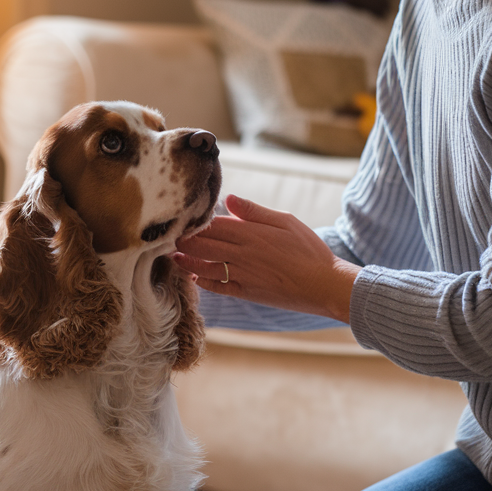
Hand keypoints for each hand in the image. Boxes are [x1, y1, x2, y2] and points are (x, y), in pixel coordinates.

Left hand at [172, 195, 360, 323]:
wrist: (323, 284)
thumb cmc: (308, 250)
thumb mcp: (285, 221)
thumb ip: (255, 212)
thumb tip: (229, 198)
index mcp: (250, 233)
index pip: (213, 224)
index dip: (196, 221)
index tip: (183, 217)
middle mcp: (240, 253)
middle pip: (203, 244)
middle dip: (183, 239)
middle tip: (168, 234)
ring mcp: (241, 275)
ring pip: (204, 265)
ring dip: (186, 260)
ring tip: (173, 255)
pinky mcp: (246, 292)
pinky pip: (217, 287)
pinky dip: (203, 282)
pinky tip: (194, 277)